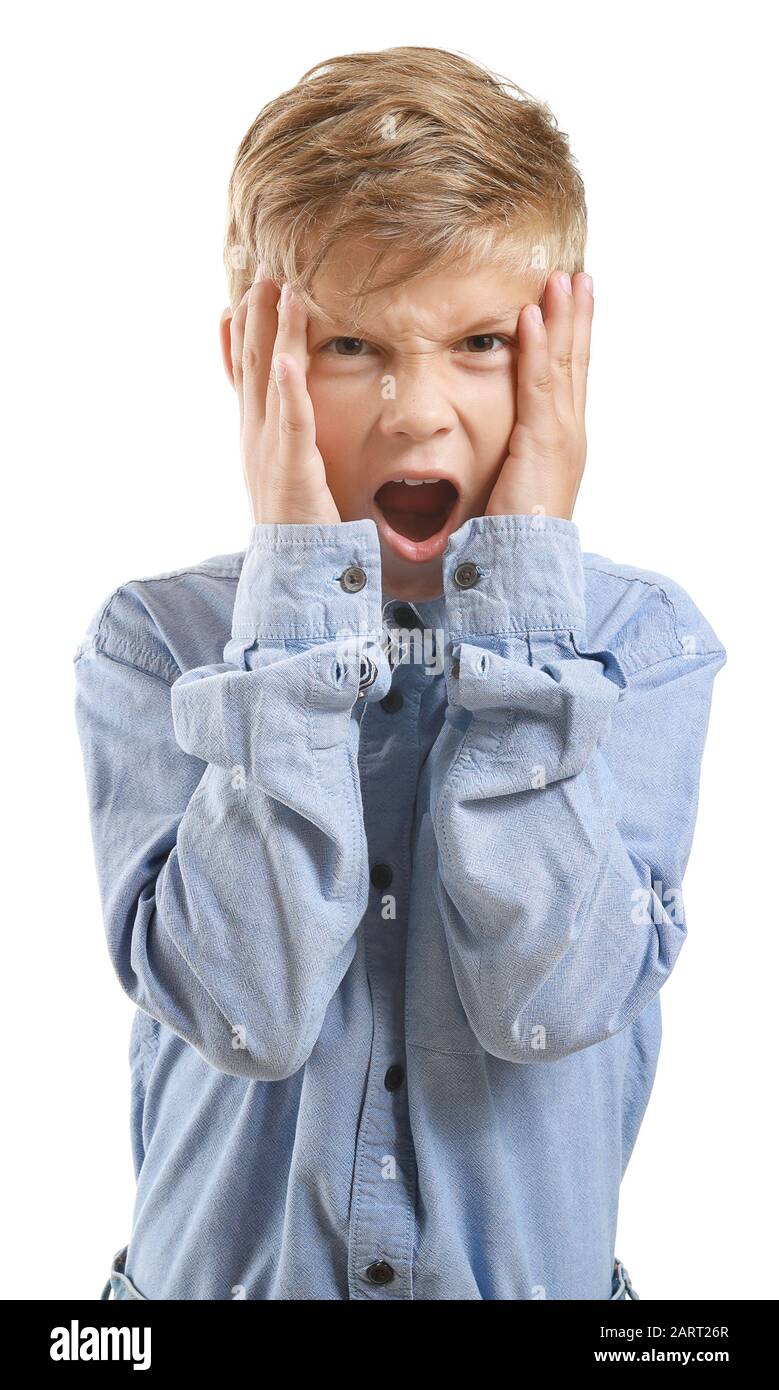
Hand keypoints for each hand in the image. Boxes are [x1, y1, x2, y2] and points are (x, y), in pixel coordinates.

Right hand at [225, 275, 339, 524]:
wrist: (287, 566)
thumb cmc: (295, 520)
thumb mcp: (284, 470)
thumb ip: (287, 437)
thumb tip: (293, 415)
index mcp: (253, 433)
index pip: (244, 374)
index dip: (241, 333)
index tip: (243, 295)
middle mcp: (254, 433)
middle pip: (253, 363)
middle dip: (256, 315)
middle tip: (262, 271)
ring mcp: (269, 447)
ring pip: (270, 379)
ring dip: (273, 332)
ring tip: (279, 291)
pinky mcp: (292, 466)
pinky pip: (293, 421)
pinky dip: (290, 387)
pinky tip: (290, 356)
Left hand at [485, 270, 592, 521]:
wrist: (527, 563)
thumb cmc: (515, 533)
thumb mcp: (513, 482)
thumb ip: (512, 455)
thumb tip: (500, 442)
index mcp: (564, 440)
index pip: (571, 378)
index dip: (573, 338)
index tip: (573, 302)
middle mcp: (570, 432)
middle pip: (577, 362)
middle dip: (578, 317)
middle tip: (578, 276)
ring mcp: (561, 435)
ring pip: (563, 364)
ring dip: (562, 317)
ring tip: (560, 279)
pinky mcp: (544, 441)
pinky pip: (539, 385)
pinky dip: (537, 348)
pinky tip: (532, 317)